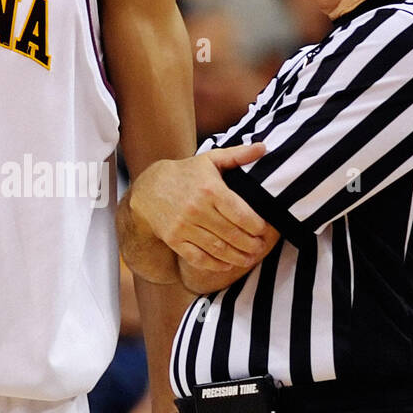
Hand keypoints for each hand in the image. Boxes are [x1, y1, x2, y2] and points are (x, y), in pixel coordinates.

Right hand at [131, 144, 277, 288]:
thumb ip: (238, 155)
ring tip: (249, 258)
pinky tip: (227, 264)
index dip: (256, 226)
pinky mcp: (174, 240)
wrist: (148, 189)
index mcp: (209, 189)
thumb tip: (263, 147)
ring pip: (217, 248)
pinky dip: (214, 264)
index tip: (264, 230)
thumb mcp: (210, 159)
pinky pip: (198, 257)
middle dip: (250, 244)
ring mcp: (184, 227)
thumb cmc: (186, 173)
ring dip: (237, 257)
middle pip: (231, 234)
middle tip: (260, 247)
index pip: (240, 214)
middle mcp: (196, 209)